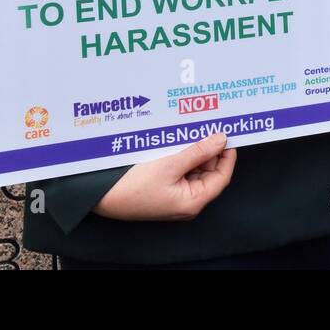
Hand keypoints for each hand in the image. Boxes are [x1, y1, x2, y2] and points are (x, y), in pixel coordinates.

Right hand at [92, 132, 235, 220]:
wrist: (101, 195)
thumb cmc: (132, 186)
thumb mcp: (169, 164)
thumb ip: (198, 152)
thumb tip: (221, 140)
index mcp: (193, 201)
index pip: (222, 177)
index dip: (227, 155)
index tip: (228, 135)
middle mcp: (187, 202)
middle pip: (209, 172)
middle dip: (209, 150)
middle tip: (209, 127)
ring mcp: (175, 196)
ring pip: (194, 169)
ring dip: (195, 151)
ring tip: (193, 130)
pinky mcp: (165, 190)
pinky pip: (180, 170)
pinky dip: (182, 156)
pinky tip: (178, 141)